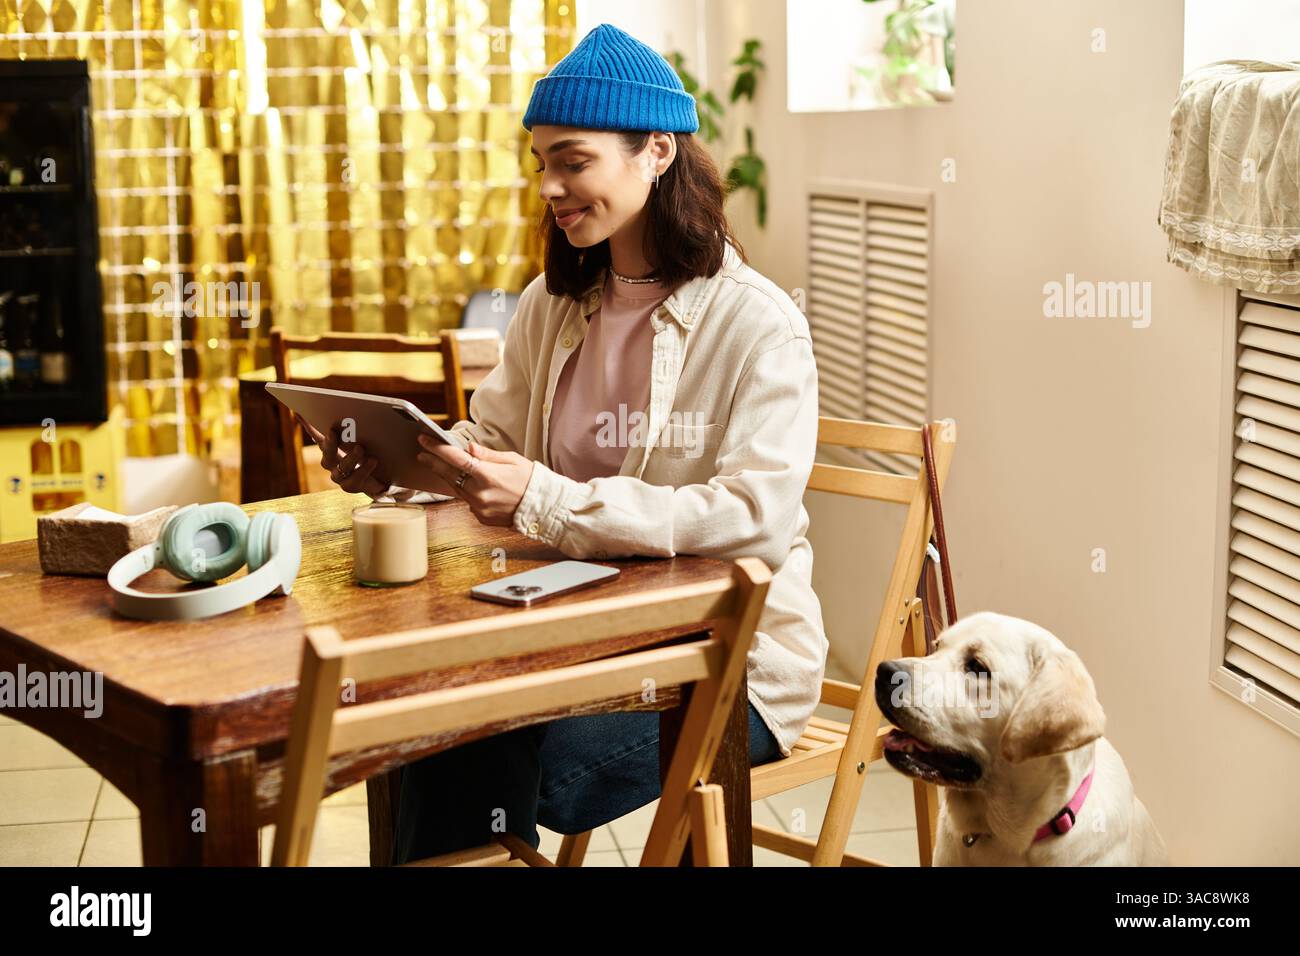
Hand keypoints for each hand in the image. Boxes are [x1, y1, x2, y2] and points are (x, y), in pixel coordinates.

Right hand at [295, 413, 387, 497]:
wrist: (382, 478)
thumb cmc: (371, 453)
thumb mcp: (365, 439)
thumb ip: (358, 428)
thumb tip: (358, 409)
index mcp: (331, 449)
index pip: (318, 436)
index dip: (308, 426)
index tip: (299, 412)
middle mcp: (332, 463)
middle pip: (327, 454)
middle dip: (329, 443)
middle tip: (333, 432)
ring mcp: (341, 477)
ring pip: (342, 468)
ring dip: (350, 457)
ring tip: (360, 448)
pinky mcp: (352, 487)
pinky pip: (356, 479)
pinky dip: (365, 469)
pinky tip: (373, 460)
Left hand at [416, 435, 534, 525]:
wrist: (543, 507)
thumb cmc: (531, 480)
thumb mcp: (512, 460)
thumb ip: (487, 455)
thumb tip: (469, 449)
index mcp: (488, 475)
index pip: (456, 459)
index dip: (437, 449)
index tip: (424, 441)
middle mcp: (480, 493)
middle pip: (449, 475)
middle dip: (434, 463)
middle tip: (422, 454)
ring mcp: (479, 508)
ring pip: (456, 489)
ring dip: (449, 477)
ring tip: (441, 466)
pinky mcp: (481, 517)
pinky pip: (468, 501)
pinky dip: (467, 492)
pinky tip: (471, 486)